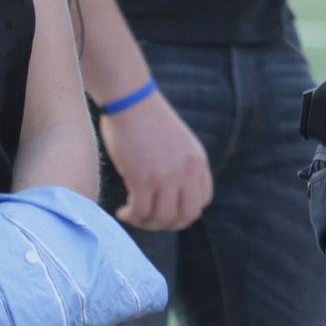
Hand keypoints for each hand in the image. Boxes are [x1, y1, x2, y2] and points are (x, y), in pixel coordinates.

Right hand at [102, 91, 214, 230]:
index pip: (203, 201)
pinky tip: (123, 211)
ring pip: (163, 218)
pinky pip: (141, 212)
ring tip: (133, 214)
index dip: (184, 211)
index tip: (165, 208)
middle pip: (187, 216)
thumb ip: (182, 165)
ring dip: (147, 223)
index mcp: (199, 162)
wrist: (132, 100)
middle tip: (149, 219)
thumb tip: (175, 192)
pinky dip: (132, 217)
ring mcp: (167, 175)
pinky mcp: (143, 177)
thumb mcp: (179, 143)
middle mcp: (188, 171)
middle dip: (167, 224)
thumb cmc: (148, 120)